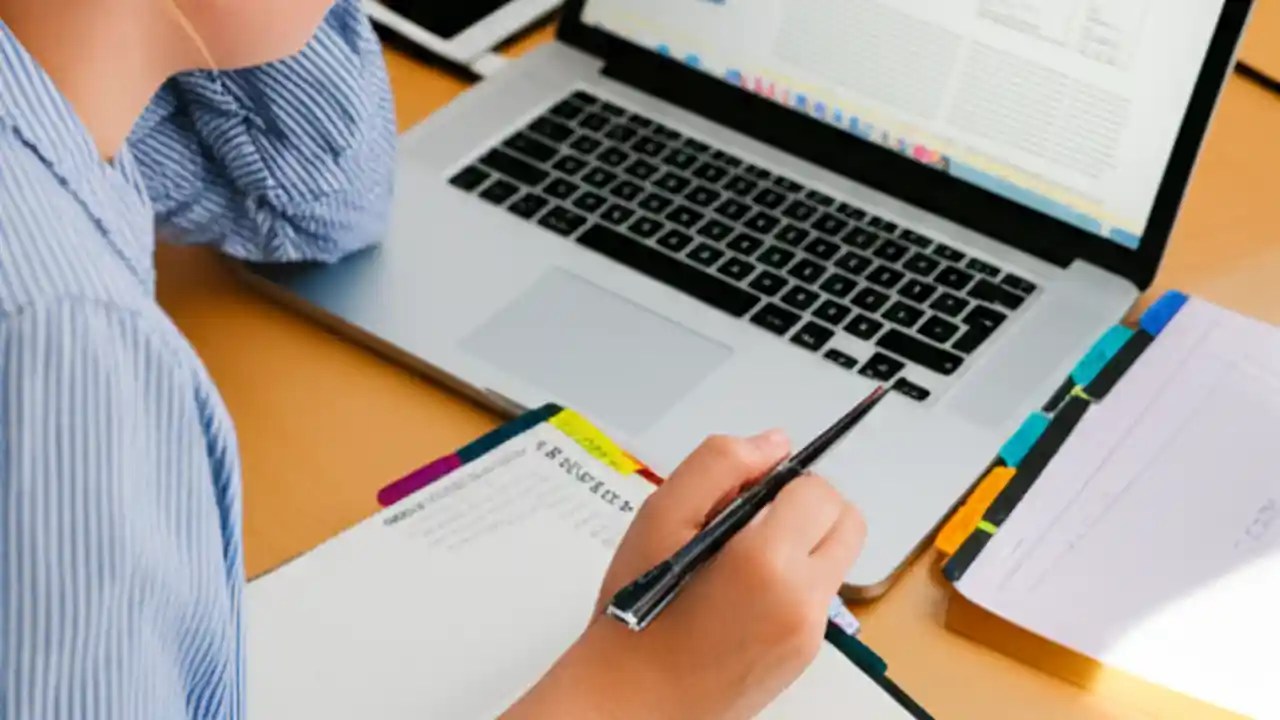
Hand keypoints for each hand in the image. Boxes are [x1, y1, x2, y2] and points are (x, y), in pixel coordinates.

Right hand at [505, 432, 865, 719]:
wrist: (633, 698)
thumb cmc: (637, 609)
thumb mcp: (660, 516)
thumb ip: (720, 463)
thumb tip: (774, 444)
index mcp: (767, 561)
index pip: (818, 489)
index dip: (782, 480)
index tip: (744, 494)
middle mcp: (802, 600)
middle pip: (847, 521)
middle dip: (807, 507)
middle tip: (750, 520)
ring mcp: (810, 632)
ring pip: (835, 557)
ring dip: (802, 544)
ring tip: (739, 559)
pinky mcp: (806, 654)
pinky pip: (818, 595)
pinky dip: (792, 581)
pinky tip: (739, 594)